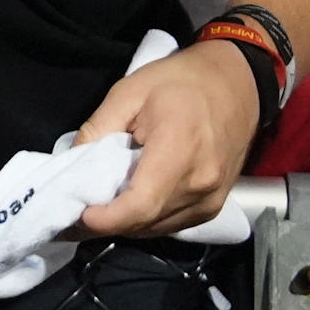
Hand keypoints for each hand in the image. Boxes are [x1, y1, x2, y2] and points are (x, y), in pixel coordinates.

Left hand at [72, 39, 262, 237]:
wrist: (237, 83)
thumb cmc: (183, 81)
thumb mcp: (130, 91)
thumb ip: (97, 129)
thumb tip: (72, 165)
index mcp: (180, 149)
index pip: (139, 205)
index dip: (105, 218)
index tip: (77, 213)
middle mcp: (201, 183)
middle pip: (143, 222)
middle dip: (106, 222)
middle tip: (75, 210)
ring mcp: (211, 200)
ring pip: (155, 228)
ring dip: (125, 222)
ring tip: (101, 204)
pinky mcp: (213, 207)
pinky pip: (171, 225)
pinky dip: (147, 219)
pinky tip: (131, 201)